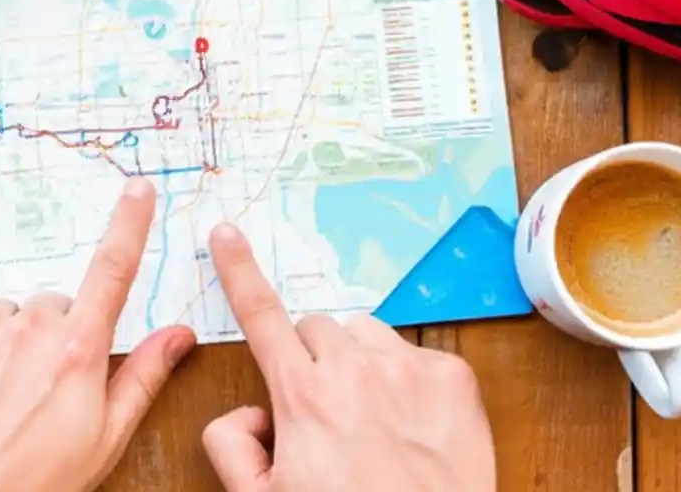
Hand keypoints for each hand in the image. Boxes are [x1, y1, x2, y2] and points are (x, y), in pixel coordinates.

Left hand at [0, 178, 196, 491]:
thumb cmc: (33, 485)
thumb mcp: (104, 440)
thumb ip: (144, 377)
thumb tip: (179, 335)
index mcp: (77, 351)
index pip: (112, 271)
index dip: (129, 225)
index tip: (136, 190)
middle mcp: (26, 330)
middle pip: (50, 306)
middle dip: (50, 336)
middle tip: (38, 390)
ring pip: (1, 318)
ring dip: (2, 346)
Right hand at [202, 224, 494, 491]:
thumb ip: (231, 446)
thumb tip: (246, 413)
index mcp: (302, 396)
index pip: (260, 317)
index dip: (239, 272)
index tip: (227, 235)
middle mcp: (354, 370)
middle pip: (315, 328)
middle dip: (311, 359)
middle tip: (323, 410)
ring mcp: (408, 368)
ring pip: (364, 334)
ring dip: (358, 362)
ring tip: (369, 418)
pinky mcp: (453, 378)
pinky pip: (413, 353)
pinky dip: (405, 379)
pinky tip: (409, 424)